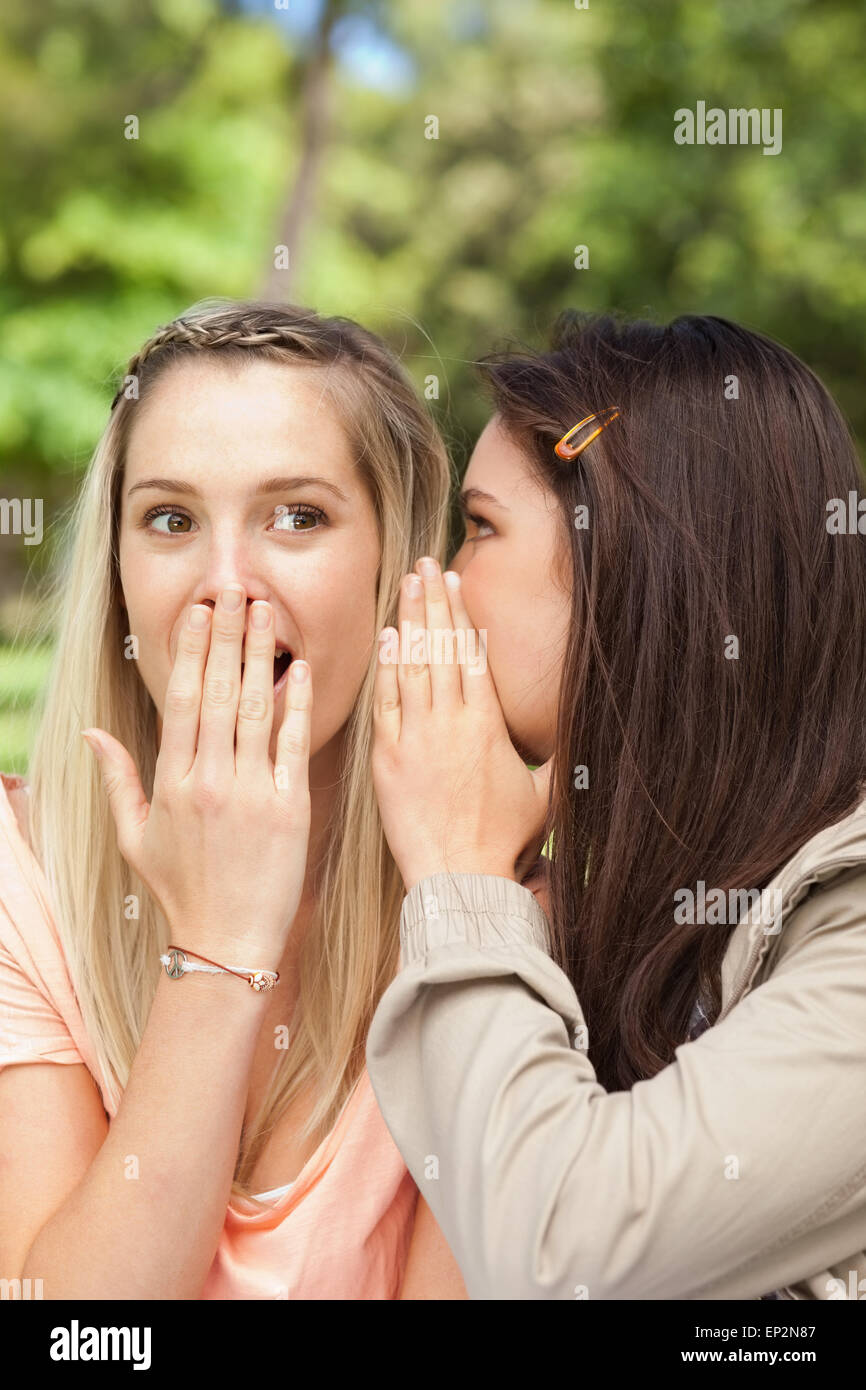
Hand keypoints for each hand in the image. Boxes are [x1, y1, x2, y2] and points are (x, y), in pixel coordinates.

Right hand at [81, 586, 312, 964]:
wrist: (228, 943)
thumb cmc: (182, 891)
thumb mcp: (136, 838)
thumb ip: (118, 781)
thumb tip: (92, 734)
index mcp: (172, 783)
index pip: (181, 700)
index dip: (190, 651)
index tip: (198, 613)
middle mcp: (209, 781)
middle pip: (217, 693)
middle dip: (227, 637)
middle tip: (236, 590)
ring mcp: (251, 793)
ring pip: (255, 709)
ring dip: (261, 656)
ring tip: (267, 612)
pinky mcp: (289, 809)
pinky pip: (292, 746)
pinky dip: (297, 705)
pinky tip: (299, 669)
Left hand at [372, 558, 551, 891]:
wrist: (461, 878)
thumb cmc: (506, 840)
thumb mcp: (546, 796)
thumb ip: (564, 756)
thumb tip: (595, 734)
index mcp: (487, 724)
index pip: (471, 654)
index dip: (461, 613)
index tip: (453, 581)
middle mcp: (450, 722)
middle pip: (439, 648)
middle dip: (431, 601)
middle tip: (423, 565)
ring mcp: (415, 737)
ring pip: (410, 667)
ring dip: (407, 622)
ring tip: (404, 586)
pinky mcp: (388, 759)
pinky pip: (385, 702)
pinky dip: (385, 668)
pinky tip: (386, 639)